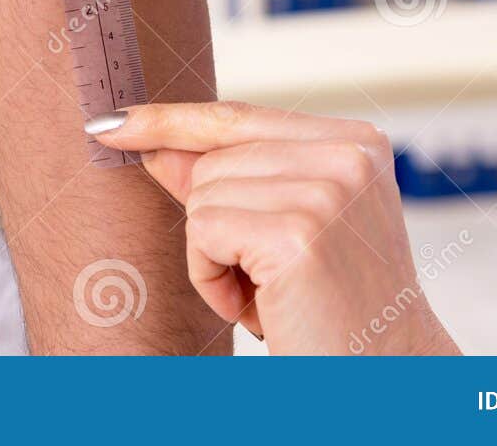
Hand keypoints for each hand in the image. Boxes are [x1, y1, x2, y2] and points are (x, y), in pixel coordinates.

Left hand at [87, 101, 459, 355]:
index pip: (238, 116)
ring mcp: (326, 189)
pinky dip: (212, 279)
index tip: (111, 122)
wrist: (385, 380)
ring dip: (215, 258)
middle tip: (268, 280)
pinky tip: (260, 307)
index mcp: (354, 141)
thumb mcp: (282, 231)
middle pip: (211, 160)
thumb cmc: (332, 310)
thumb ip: (223, 180)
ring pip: (201, 196)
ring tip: (270, 294)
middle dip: (216, 226)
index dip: (169, 120)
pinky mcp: (298, 232)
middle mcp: (347, 153)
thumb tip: (152, 142)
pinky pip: (203, 232)